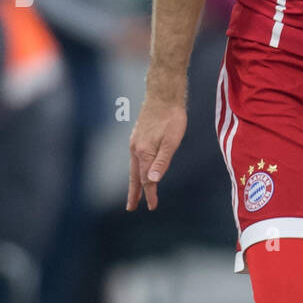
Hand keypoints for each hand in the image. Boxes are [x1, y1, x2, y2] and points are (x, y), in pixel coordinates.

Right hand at [127, 94, 187, 210]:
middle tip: (131, 208)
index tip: (152, 207)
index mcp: (144, 152)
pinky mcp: (137, 136)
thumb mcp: (171, 141)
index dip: (150, 194)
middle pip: (135, 176)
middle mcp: (135, 149)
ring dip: (134, 182)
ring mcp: (135, 142)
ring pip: (134, 167)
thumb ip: (162, 162)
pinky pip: (135, 159)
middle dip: (134, 193)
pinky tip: (140, 171)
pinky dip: (136, 169)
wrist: (163, 95)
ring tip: (135, 194)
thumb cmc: (172, 117)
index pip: (147, 179)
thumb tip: (152, 182)